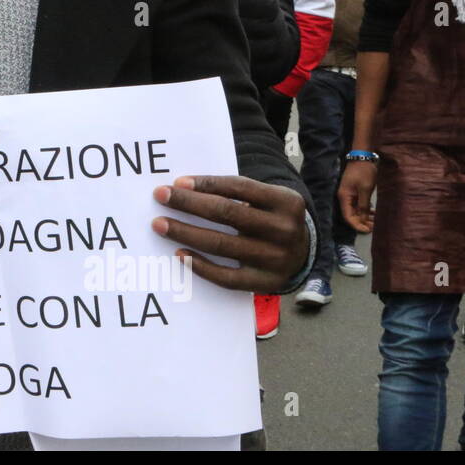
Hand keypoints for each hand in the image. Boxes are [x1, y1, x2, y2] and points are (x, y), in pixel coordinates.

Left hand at [151, 175, 308, 292]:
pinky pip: (226, 277)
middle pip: (226, 213)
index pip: (239, 187)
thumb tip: (185, 188)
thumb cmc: (270, 218)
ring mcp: (276, 259)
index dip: (206, 183)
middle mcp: (284, 229)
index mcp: (286, 201)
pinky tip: (179, 253)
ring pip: (221, 244)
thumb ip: (236, 193)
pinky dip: (200, 265)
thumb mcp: (266, 199)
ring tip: (160, 224)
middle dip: (188, 203)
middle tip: (160, 196)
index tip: (177, 182)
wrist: (303, 254)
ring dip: (185, 232)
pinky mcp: (265, 283)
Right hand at [338, 160, 376, 232]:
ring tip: (376, 221)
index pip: (348, 216)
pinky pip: (359, 205)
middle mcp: (345, 198)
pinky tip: (373, 213)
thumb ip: (363, 205)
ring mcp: (349, 195)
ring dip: (364, 217)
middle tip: (374, 227)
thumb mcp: (365, 189)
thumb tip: (363, 220)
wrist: (362, 157)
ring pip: (356, 211)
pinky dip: (365, 210)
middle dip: (362, 222)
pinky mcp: (355, 192)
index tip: (367, 231)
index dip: (357, 225)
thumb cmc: (363, 172)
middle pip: (351, 215)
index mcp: (344, 197)